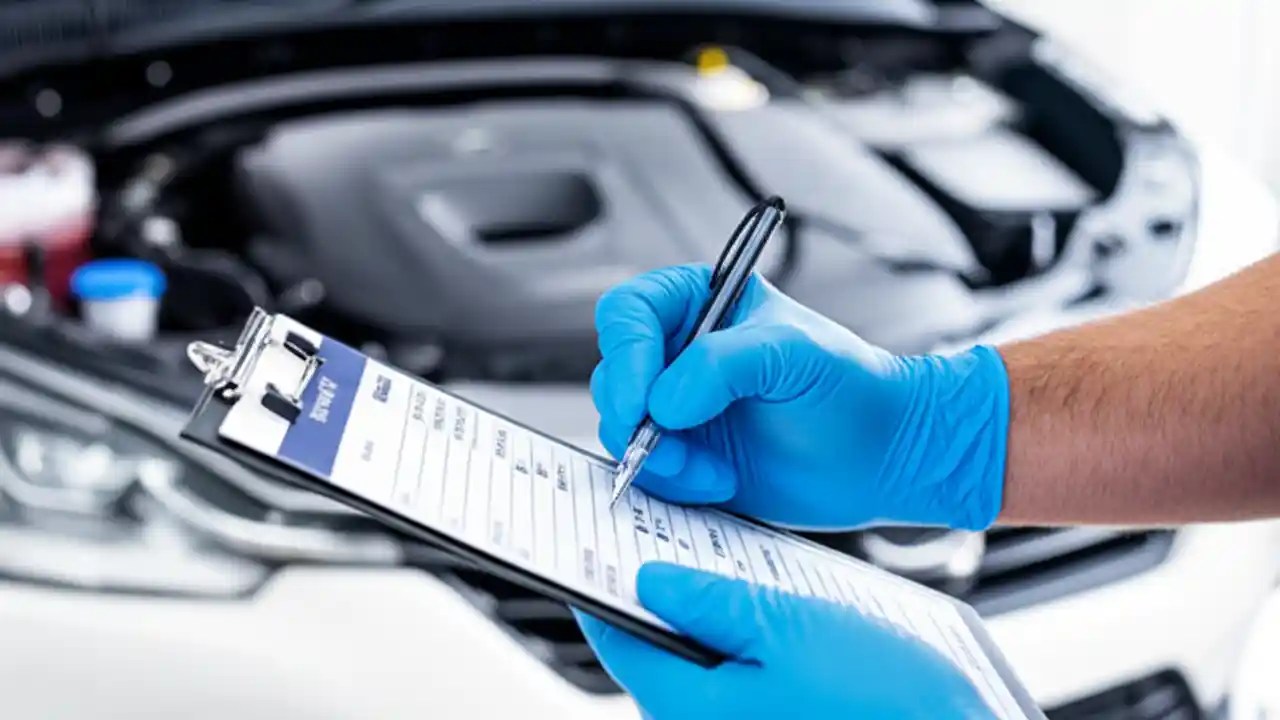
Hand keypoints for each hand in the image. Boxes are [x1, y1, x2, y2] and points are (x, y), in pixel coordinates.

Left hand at [576, 563, 995, 718]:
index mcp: (690, 707)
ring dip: (701, 616)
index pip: (617, 641)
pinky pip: (730, 682)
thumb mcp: (787, 628)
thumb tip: (650, 581)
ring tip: (719, 562)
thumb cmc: (880, 700)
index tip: (596, 540)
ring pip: (695, 664)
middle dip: (657, 593)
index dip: (601, 585)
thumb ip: (710, 604)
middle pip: (653, 653)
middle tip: (665, 537)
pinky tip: (762, 608)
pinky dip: (735, 642)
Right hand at [592, 264, 1008, 530]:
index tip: (645, 400)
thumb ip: (724, 363)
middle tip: (667, 445)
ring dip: (656, 458)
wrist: (882, 456)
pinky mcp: (684, 458)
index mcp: (699, 304)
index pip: (629, 314)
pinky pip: (645, 473)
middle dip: (634, 417)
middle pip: (614, 376)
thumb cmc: (852, 388)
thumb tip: (665, 402)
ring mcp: (677, 409)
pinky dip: (672, 485)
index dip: (627, 354)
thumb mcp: (794, 353)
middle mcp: (679, 355)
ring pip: (620, 430)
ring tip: (709, 470)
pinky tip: (720, 483)